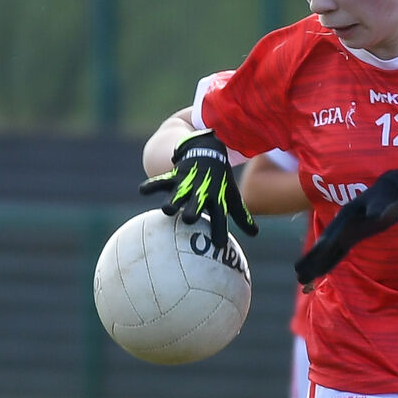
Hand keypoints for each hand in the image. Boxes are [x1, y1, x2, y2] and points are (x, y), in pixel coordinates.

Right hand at [139, 129, 257, 249]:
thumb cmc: (220, 181)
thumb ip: (241, 215)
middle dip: (193, 211)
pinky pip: (161, 180)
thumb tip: (255, 234)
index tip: (218, 246)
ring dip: (172, 199)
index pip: (220, 217)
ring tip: (166, 209)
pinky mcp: (174, 175)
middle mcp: (202, 192)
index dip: (219, 230)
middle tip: (188, 220)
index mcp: (217, 198)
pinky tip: (143, 190)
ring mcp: (188, 183)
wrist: (209, 151)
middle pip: (197, 203)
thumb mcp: (231, 196)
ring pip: (178, 193)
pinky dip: (152, 184)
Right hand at [295, 169, 397, 287]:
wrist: (388, 194)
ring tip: (303, 278)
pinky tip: (321, 271)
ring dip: (317, 265)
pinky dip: (329, 262)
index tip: (307, 262)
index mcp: (345, 219)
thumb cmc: (385, 198)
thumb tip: (374, 215)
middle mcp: (342, 227)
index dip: (318, 252)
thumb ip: (377, 209)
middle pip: (323, 247)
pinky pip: (338, 253)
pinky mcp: (352, 238)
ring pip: (329, 252)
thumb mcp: (382, 202)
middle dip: (311, 262)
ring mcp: (346, 233)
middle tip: (298, 276)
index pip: (329, 239)